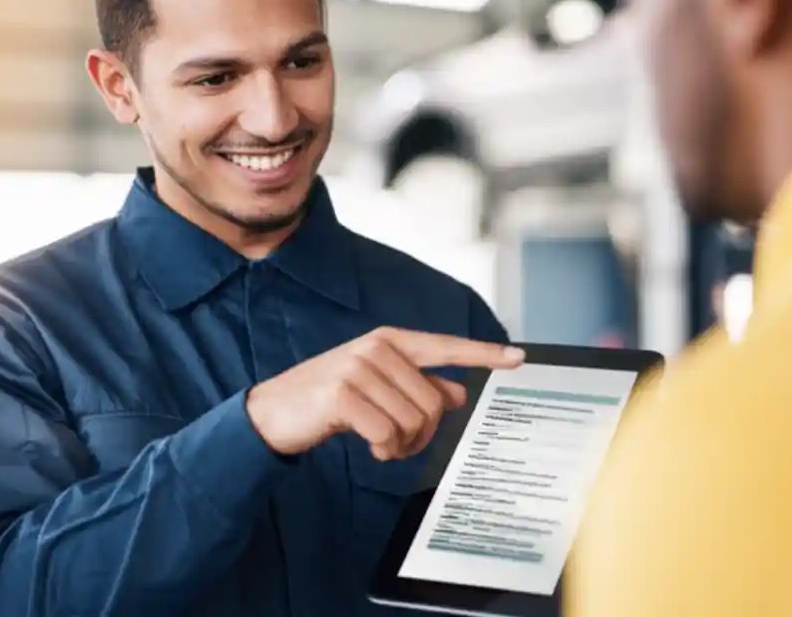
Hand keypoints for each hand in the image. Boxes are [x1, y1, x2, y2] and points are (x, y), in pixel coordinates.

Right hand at [246, 327, 524, 460]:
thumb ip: (415, 386)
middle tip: (400, 443)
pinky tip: (370, 447)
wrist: (274, 412)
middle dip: (422, 434)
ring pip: (412, 420)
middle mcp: (376, 347)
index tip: (518, 358)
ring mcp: (358, 367)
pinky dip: (384, 450)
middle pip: (433, 402)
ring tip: (381, 444)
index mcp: (389, 341)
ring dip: (402, 445)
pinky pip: (387, 433)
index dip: (483, 353)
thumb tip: (457, 393)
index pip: (445, 347)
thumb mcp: (376, 389)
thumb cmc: (329, 401)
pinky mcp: (343, 393)